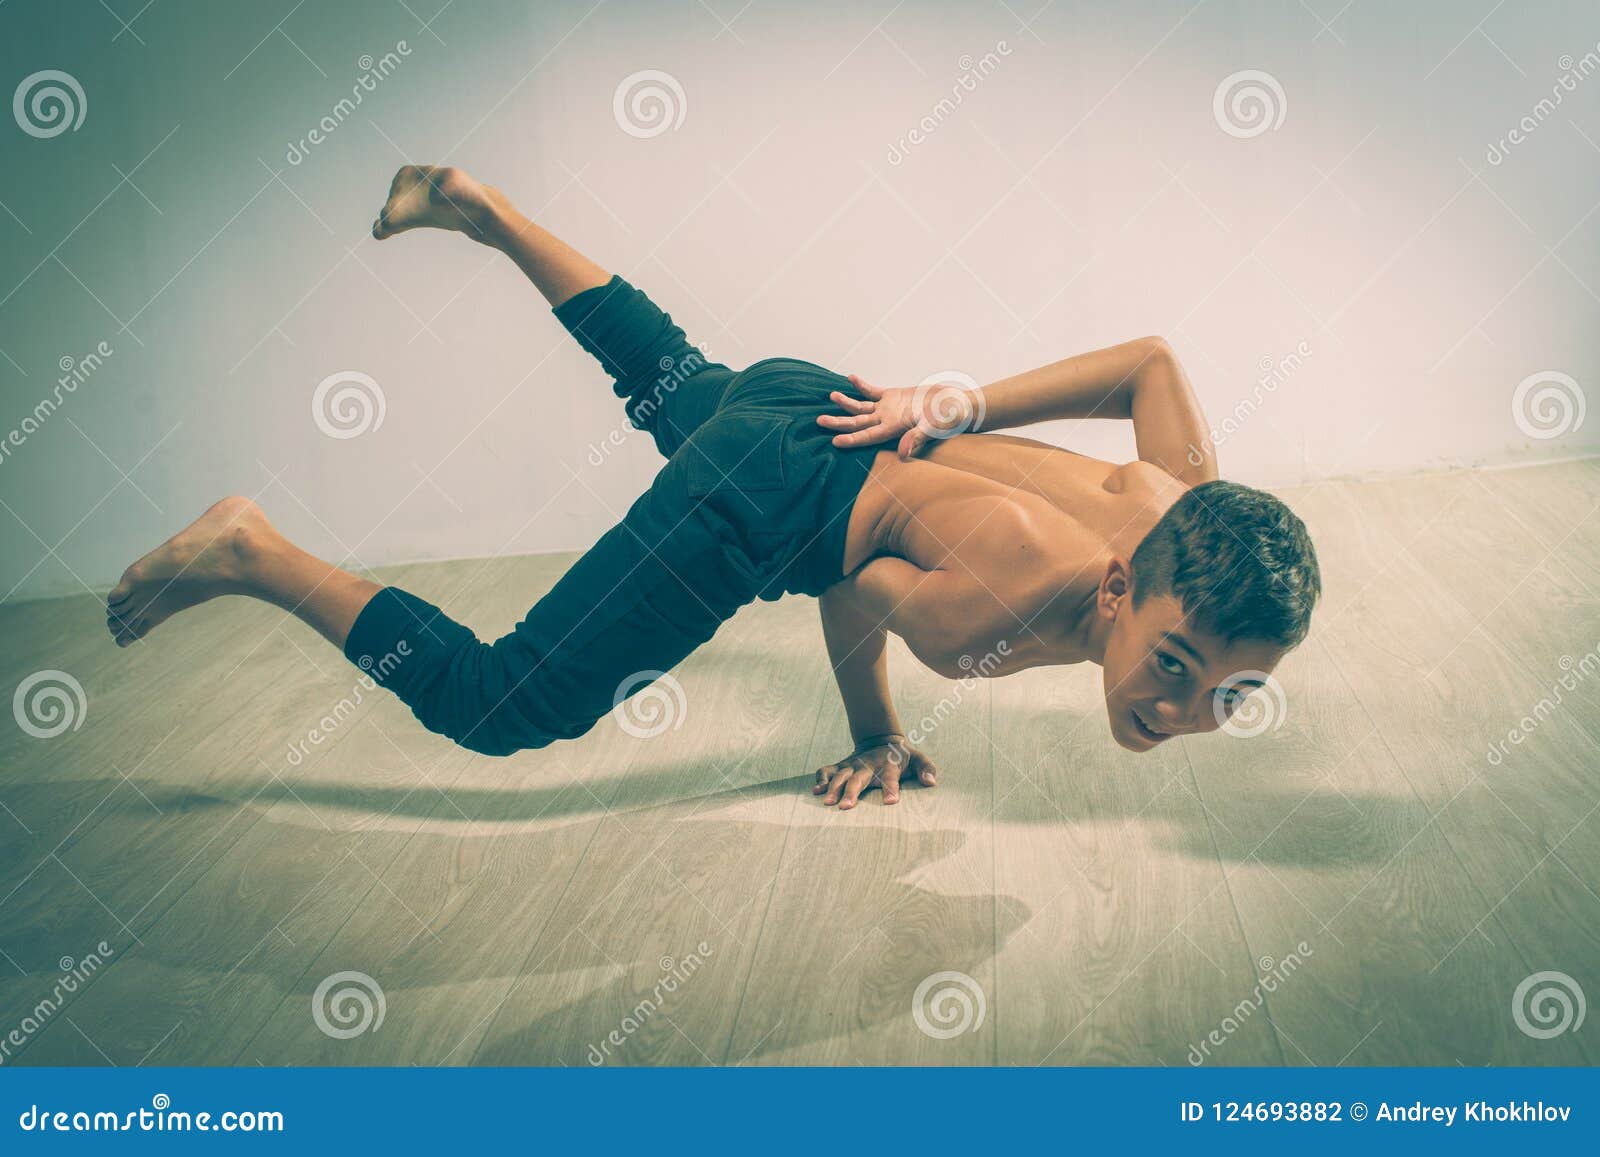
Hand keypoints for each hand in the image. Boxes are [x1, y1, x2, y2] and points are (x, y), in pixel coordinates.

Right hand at [813, 735, 937, 808]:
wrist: (881, 740)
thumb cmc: (902, 757)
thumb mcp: (919, 758)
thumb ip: (927, 769)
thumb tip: (931, 782)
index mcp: (888, 765)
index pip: (890, 777)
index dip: (890, 788)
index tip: (891, 802)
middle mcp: (868, 765)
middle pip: (859, 779)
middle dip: (851, 792)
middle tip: (846, 807)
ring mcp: (853, 765)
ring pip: (840, 775)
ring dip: (833, 788)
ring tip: (827, 802)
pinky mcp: (841, 766)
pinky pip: (827, 770)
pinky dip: (821, 779)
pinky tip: (816, 792)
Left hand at [816, 374, 978, 459]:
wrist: (957, 405)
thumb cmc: (948, 419)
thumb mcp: (934, 428)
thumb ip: (918, 438)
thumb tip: (903, 453)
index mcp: (895, 429)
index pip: (868, 436)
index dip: (852, 439)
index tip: (834, 441)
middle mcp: (887, 420)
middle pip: (858, 423)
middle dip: (839, 423)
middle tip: (819, 422)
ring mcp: (889, 409)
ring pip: (862, 407)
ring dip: (846, 403)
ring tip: (831, 396)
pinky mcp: (894, 396)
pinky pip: (874, 391)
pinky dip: (862, 386)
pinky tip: (850, 379)